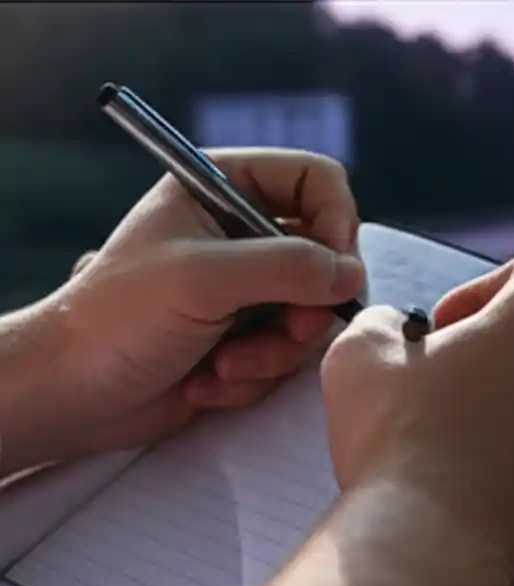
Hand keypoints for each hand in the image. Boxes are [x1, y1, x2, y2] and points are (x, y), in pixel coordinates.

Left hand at [8, 149, 362, 469]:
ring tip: (226, 366)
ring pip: (312, 311)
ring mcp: (247, 287)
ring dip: (276, 350)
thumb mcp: (203, 277)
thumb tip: (352, 275)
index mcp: (222, 188)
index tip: (336, 268)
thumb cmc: (119, 319)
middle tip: (285, 329)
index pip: (315, 179)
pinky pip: (290, 351)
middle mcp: (241, 233)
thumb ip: (286, 266)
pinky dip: (256, 374)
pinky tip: (207, 382)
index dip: (337, 219)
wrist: (72, 392)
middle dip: (306, 304)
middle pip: (326, 253)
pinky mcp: (247, 336)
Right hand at [320, 248, 513, 585]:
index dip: (491, 286)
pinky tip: (495, 466)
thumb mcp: (362, 350)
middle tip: (456, 379)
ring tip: (472, 428)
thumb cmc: (396, 440)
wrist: (431, 546)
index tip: (451, 328)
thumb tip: (402, 329)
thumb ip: (389, 318)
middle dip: (511, 344)